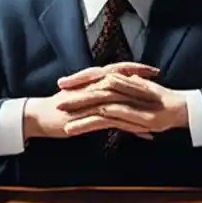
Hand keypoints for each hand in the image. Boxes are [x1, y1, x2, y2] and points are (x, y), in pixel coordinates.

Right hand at [24, 62, 169, 140]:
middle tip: (163, 86)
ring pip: (123, 103)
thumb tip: (107, 87)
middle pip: (125, 83)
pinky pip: (115, 122)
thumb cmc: (57, 106)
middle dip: (146, 85)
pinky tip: (145, 133)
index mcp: (92, 80)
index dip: (137, 69)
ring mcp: (93, 103)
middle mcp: (94, 88)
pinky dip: (131, 127)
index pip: (118, 69)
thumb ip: (92, 90)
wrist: (39, 116)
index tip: (153, 71)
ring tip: (160, 115)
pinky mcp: (90, 119)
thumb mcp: (77, 94)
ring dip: (142, 108)